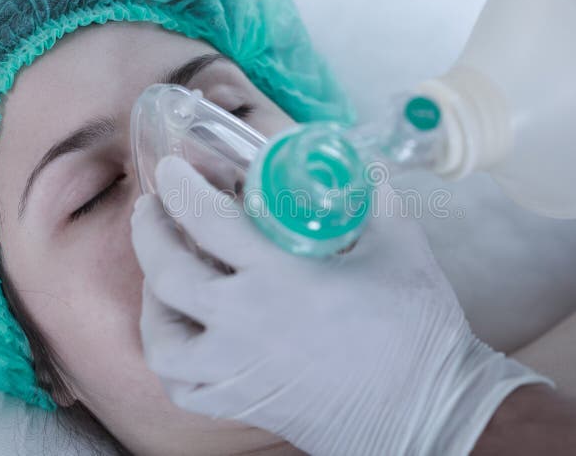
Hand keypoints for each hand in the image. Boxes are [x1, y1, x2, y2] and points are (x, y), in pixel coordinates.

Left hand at [131, 156, 549, 455]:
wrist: (427, 409)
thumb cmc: (416, 327)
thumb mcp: (400, 244)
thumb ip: (372, 196)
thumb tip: (358, 165)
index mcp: (280, 276)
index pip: (207, 221)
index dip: (180, 188)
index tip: (171, 171)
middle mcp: (246, 323)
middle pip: (168, 274)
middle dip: (148, 233)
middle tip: (153, 209)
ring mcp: (239, 368)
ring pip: (162, 340)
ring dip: (151, 301)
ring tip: (160, 277)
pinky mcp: (245, 401)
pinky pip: (183, 386)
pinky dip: (171, 360)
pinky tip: (184, 338)